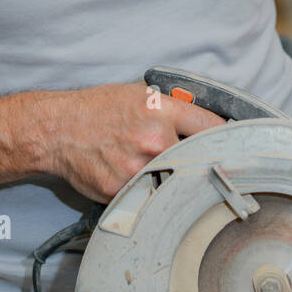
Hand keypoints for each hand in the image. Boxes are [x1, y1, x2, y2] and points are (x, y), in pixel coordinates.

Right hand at [43, 81, 224, 203]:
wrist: (58, 129)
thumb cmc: (99, 110)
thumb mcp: (140, 95)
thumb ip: (173, 110)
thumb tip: (208, 125)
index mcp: (162, 110)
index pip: (213, 127)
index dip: (226, 138)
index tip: (232, 146)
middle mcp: (155, 139)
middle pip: (201, 159)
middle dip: (202, 163)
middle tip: (203, 167)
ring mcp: (140, 168)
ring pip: (177, 182)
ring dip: (177, 181)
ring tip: (165, 174)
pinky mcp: (125, 191)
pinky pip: (151, 196)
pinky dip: (151, 193)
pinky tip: (140, 183)